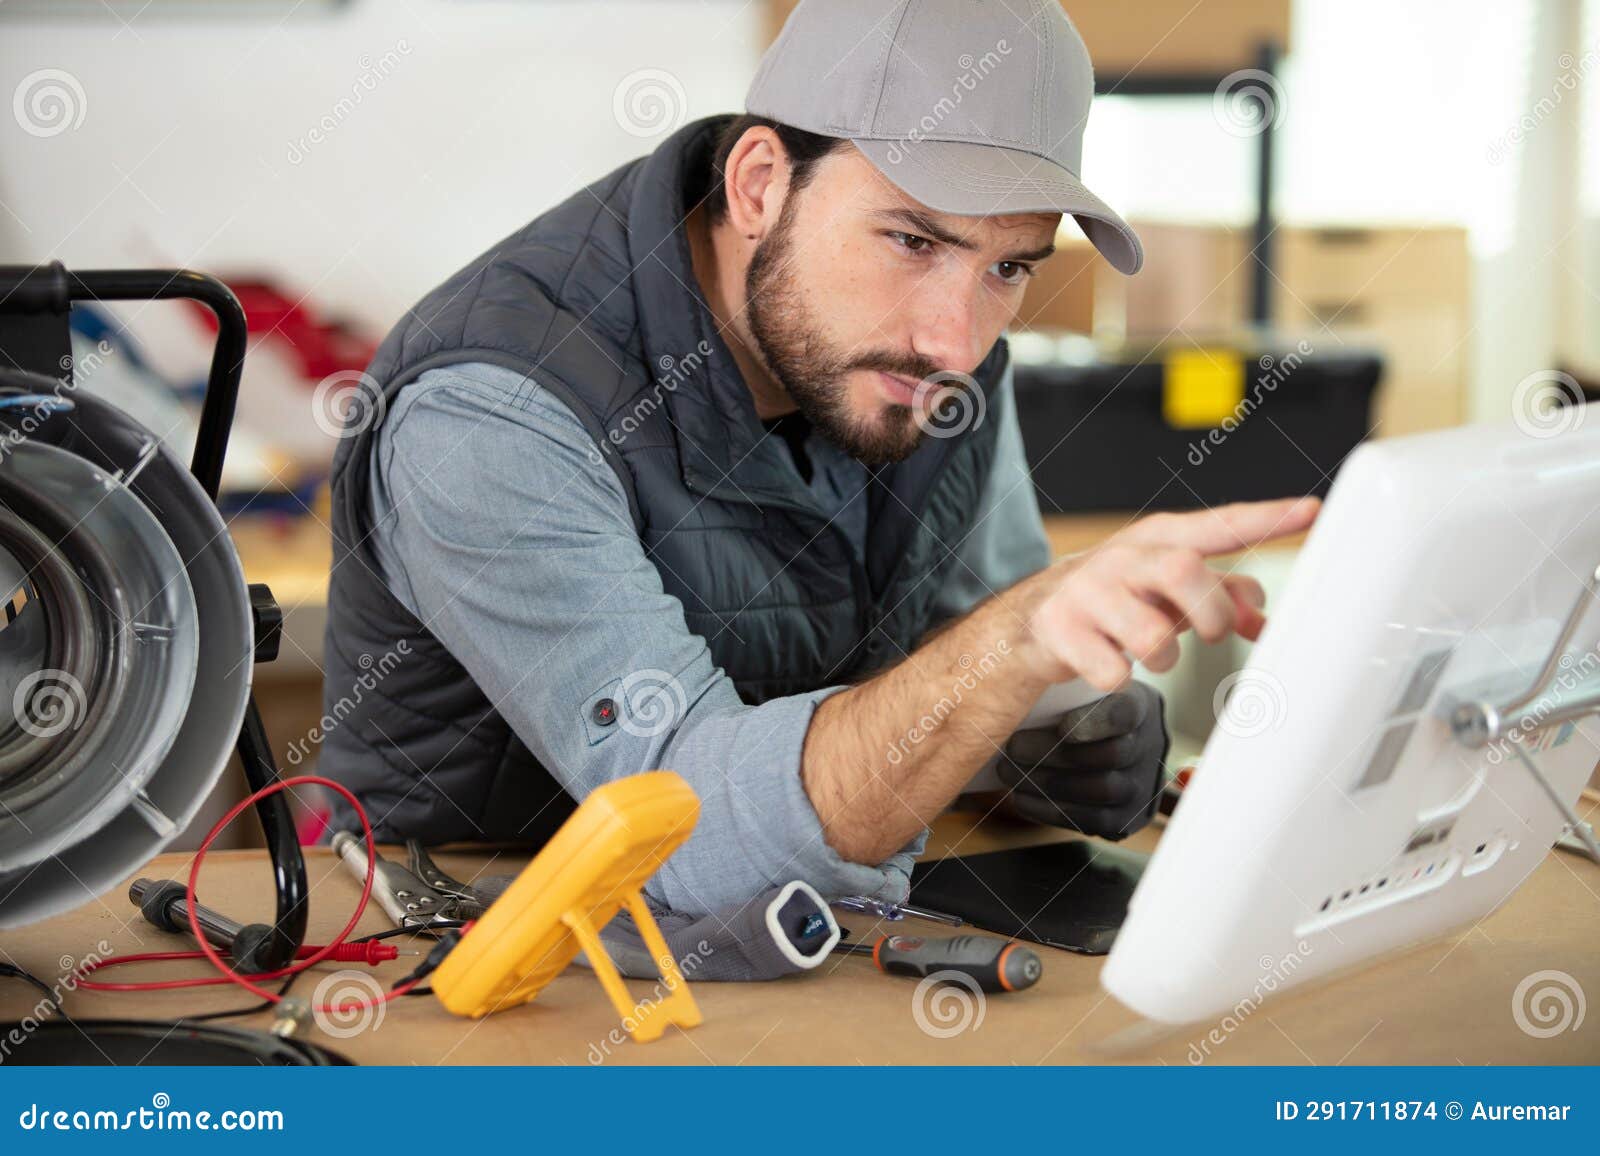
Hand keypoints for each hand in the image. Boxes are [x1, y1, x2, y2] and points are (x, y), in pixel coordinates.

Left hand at [997, 681, 1168, 838]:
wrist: (1113, 749)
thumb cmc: (1084, 711)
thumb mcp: (1082, 691)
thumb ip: (1062, 692)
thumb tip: (1016, 693)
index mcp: (1139, 706)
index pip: (1126, 713)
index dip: (1096, 722)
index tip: (1062, 727)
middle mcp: (1149, 747)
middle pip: (1111, 754)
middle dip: (1054, 753)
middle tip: (1013, 747)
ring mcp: (1142, 786)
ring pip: (1101, 789)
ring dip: (1047, 783)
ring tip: (1008, 772)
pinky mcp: (1125, 818)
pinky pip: (1090, 820)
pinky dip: (1050, 810)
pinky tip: (1021, 797)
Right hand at [1017, 497, 1317, 690]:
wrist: (1033, 618)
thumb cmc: (1116, 595)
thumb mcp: (1167, 585)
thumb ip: (1221, 593)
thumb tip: (1262, 616)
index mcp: (1156, 539)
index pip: (1217, 524)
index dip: (1265, 517)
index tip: (1309, 509)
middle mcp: (1121, 558)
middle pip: (1185, 571)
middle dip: (1209, 613)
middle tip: (1209, 632)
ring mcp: (1087, 592)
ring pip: (1151, 636)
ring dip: (1162, 657)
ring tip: (1148, 651)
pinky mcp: (1060, 630)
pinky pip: (1113, 672)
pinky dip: (1119, 678)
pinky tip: (1106, 661)